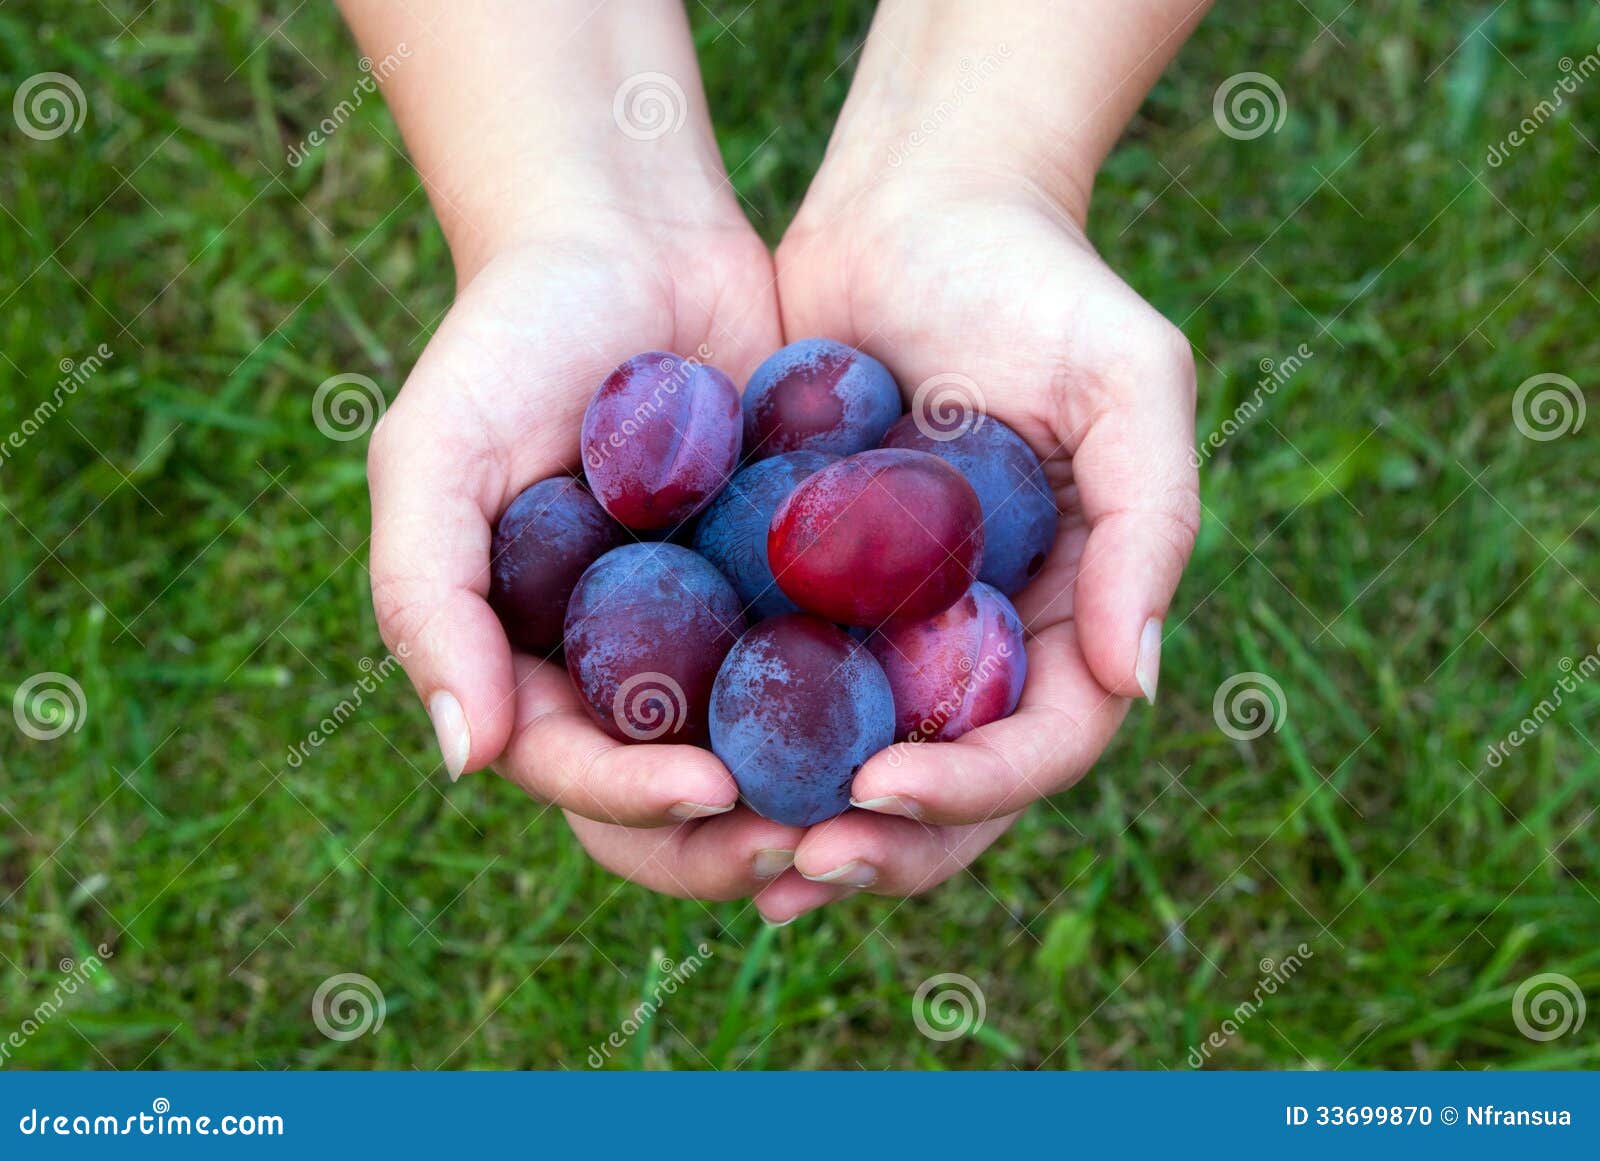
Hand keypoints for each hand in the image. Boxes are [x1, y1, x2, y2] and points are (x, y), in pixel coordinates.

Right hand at [368, 199, 834, 904]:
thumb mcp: (436, 453)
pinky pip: (833, 660)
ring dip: (811, 795)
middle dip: (731, 835)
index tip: (711, 793)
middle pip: (673, 798)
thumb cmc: (510, 339)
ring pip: (763, 754)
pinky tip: (926, 716)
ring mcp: (715, 628)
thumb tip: (463, 758)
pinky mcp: (793, 582)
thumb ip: (427, 597)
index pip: (575, 771)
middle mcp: (627, 664)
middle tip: (809, 837)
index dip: (633, 802)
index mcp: (533, 660)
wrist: (631, 238)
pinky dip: (869, 700)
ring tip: (877, 803)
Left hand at [759, 166, 1199, 918]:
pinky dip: (750, 746)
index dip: (975, 787)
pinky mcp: (813, 590)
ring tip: (742, 860)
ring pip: (865, 764)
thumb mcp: (1129, 381)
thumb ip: (1152, 524)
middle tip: (800, 866)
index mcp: (1069, 611)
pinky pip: (786, 690)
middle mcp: (984, 638)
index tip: (883, 786)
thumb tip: (1142, 682)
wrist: (915, 207)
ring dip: (813, 825)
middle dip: (887, 843)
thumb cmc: (1038, 280)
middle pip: (955, 786)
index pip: (1045, 742)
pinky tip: (689, 781)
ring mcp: (896, 623)